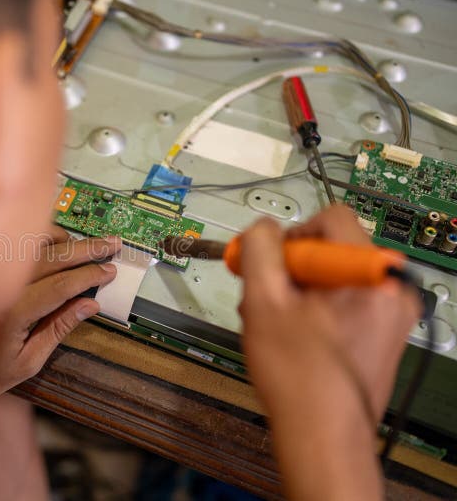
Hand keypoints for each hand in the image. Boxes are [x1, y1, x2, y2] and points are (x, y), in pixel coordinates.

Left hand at [0, 229, 119, 423]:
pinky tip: (51, 242)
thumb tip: (88, 305)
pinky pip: (10, 242)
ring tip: (85, 243)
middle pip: (51, 256)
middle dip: (86, 250)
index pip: (61, 285)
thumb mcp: (25, 363)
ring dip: (62, 239)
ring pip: (30, 241)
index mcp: (9, 313)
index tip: (110, 271)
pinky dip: (36, 237)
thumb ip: (58, 329)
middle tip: (111, 245)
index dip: (90, 277)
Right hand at [237, 205, 420, 499]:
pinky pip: (346, 302)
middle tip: (267, 297)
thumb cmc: (298, 375)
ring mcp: (391, 315)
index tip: (269, 263)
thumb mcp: (264, 301)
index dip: (291, 236)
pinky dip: (316, 310)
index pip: (331, 219)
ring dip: (299, 291)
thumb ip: (261, 250)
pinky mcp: (383, 335)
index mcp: (371, 275)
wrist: (323, 433)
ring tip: (276, 321)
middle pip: (332, 250)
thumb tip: (264, 229)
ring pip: (335, 278)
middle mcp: (391, 290)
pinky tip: (292, 334)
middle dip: (292, 269)